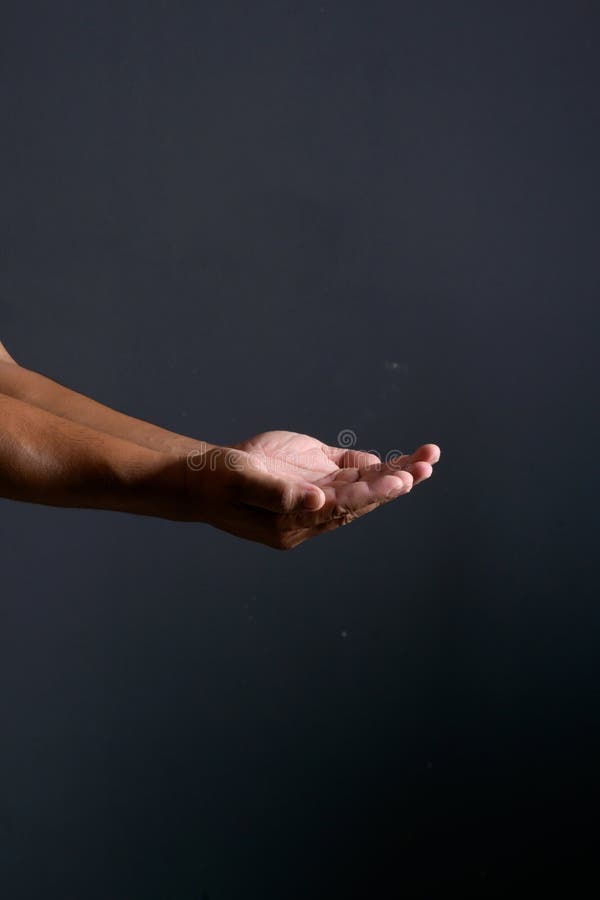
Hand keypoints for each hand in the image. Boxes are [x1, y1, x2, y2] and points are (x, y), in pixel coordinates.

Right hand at [184, 431, 439, 549]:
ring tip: (429, 458)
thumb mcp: (242, 483)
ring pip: (363, 484)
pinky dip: (377, 465)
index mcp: (295, 521)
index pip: (342, 507)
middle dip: (396, 481)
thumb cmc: (217, 480)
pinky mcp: (315, 471)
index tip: (402, 480)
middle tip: (427, 465)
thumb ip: (279, 493)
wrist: (203, 476)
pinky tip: (404, 460)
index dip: (372, 493)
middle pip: (362, 498)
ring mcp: (317, 491)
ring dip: (396, 472)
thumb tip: (317, 499)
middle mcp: (313, 510)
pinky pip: (352, 469)